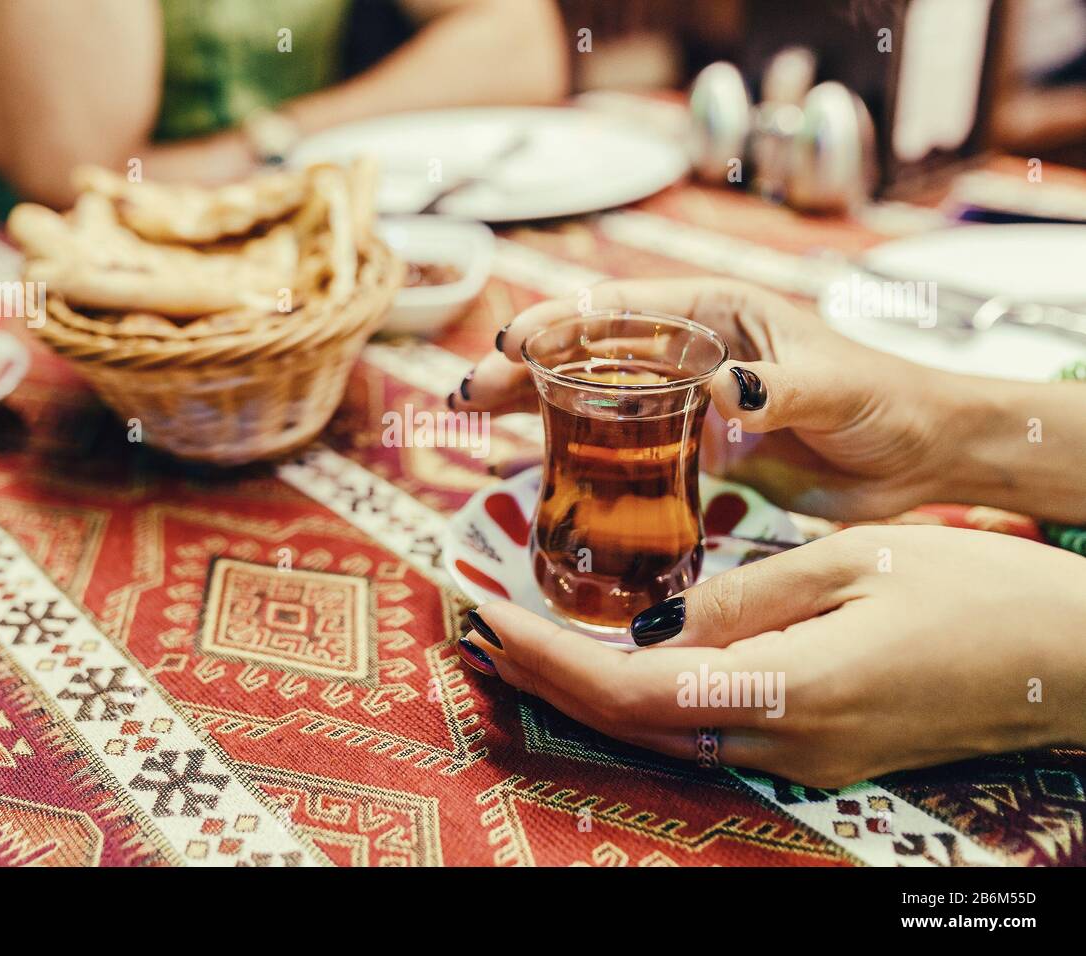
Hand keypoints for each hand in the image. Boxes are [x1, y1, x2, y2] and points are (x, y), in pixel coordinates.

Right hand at [450, 278, 979, 520]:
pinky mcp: (691, 448)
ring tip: (479, 414)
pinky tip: (533, 458)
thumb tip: (717, 392)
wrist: (919, 458)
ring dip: (535, 400)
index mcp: (718, 314)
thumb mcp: (835, 388)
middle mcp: (691, 351)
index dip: (562, 321)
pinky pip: (620, 442)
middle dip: (527, 363)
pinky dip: (574, 446)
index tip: (513, 343)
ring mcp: (685, 401)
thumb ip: (778, 389)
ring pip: (593, 392)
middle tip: (472, 390)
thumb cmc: (886, 403)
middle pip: (591, 349)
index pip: (623, 308)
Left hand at [457, 525, 1085, 787]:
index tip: (483, 609)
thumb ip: (746, 598)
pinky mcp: (812, 751)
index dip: (545, 654)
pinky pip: (697, 730)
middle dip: (540, 676)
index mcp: (790, 689)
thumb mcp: (858, 563)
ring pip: (654, 734)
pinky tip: (604, 664)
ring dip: (577, 689)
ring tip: (515, 642)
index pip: (627, 685)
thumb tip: (655, 625)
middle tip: (473, 626)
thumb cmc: (981, 596)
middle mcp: (781, 741)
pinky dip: (632, 698)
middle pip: (626, 722)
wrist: (1072, 662)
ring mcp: (797, 758)